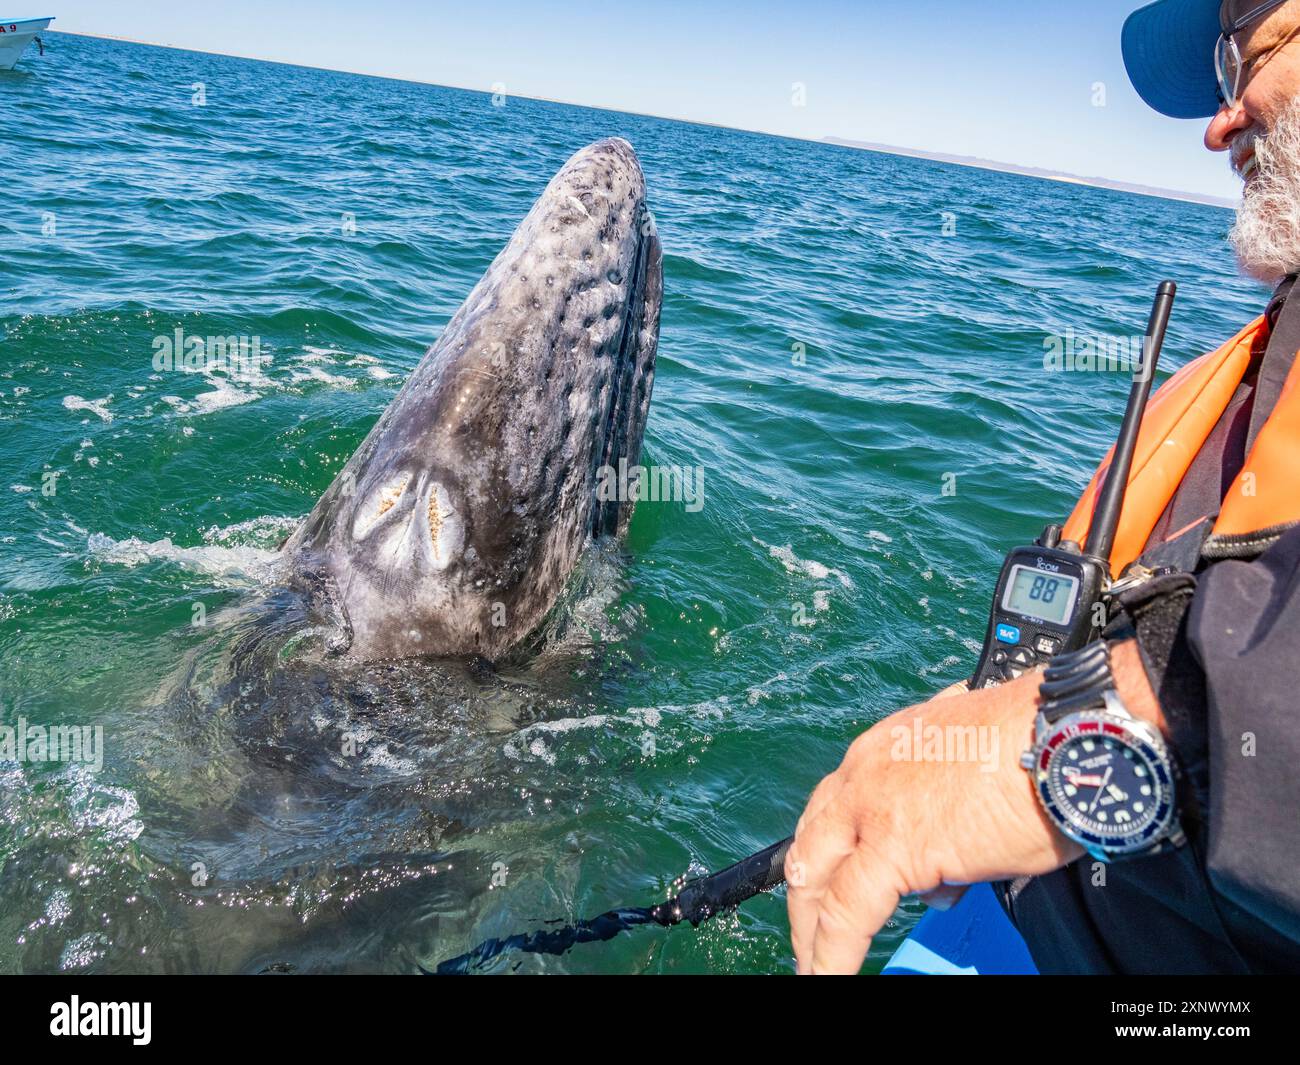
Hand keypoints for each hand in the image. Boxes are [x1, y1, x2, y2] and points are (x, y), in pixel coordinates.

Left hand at [785, 639, 1161, 973]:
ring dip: (812, 929)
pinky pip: (847, 913)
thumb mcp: (972, 772)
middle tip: (809, 933)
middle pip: (811, 844)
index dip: (827, 854)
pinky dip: (831, 954)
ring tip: (815, 965)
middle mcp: (866, 772)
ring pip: (816, 878)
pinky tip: (827, 977)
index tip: (828, 886)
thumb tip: (944, 867)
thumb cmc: (1040, 748)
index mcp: (884, 750)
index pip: (835, 808)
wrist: (1063, 734)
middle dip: (806, 894)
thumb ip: (943, 813)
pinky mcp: (893, 848)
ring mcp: (874, 808)